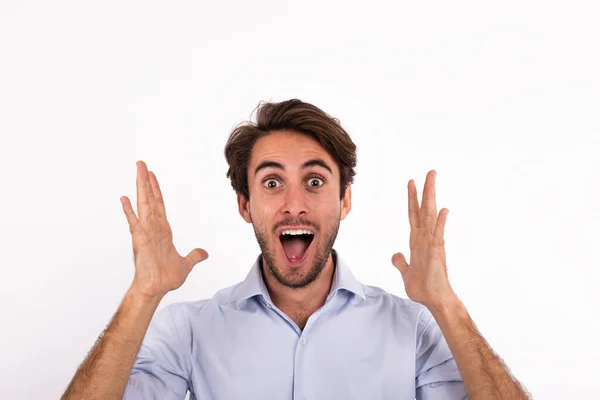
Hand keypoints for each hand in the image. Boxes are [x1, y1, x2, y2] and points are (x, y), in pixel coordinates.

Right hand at [120, 161, 208, 298]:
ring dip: (141, 188)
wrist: (157, 289)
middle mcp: (153, 228)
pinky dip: (129, 211)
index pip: (159, 205)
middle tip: (141, 164)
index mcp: (162, 231)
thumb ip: (194, 256)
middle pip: (149, 199)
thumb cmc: (166, 278)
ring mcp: (145, 233)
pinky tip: (124, 198)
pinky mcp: (140, 241)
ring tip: (138, 171)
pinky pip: (134, 223)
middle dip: (146, 181)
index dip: (156, 190)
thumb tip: (204, 253)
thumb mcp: (186, 264)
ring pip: (143, 205)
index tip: (152, 175)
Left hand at [392, 170, 455, 310]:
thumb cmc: (424, 287)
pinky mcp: (437, 253)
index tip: (411, 182)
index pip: (414, 215)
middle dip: (425, 190)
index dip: (412, 199)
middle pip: (424, 210)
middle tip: (430, 172)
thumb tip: (396, 254)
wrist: (434, 301)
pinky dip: (440, 223)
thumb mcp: (406, 272)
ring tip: (433, 180)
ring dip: (431, 198)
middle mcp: (426, 238)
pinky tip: (443, 210)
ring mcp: (432, 244)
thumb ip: (401, 262)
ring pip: (431, 216)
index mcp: (417, 241)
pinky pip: (438, 236)